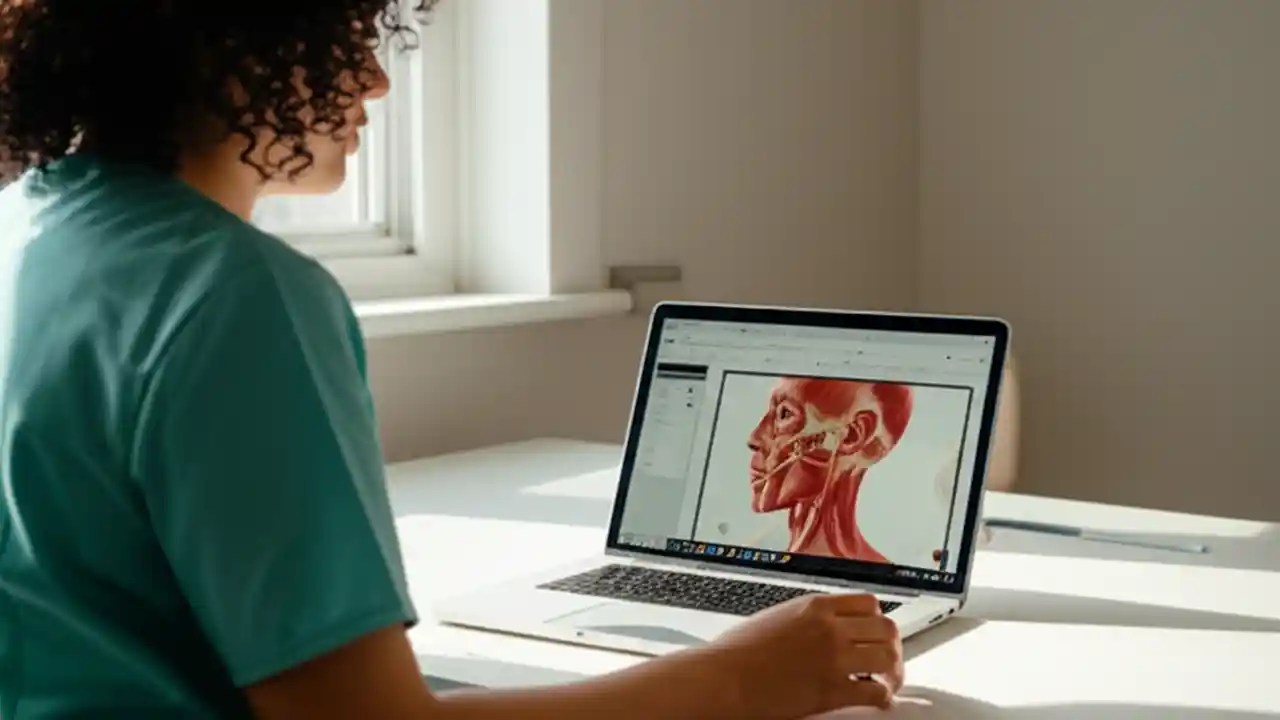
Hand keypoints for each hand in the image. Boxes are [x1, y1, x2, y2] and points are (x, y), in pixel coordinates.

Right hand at [707, 593, 902, 719]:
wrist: (725, 678)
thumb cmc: (738, 651)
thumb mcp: (776, 617)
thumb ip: (806, 618)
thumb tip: (823, 626)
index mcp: (815, 606)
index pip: (868, 604)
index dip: (876, 621)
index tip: (873, 634)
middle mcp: (830, 627)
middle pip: (886, 628)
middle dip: (891, 645)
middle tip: (887, 661)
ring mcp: (833, 658)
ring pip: (888, 657)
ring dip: (892, 671)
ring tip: (886, 682)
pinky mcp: (832, 690)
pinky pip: (875, 691)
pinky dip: (882, 697)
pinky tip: (878, 701)